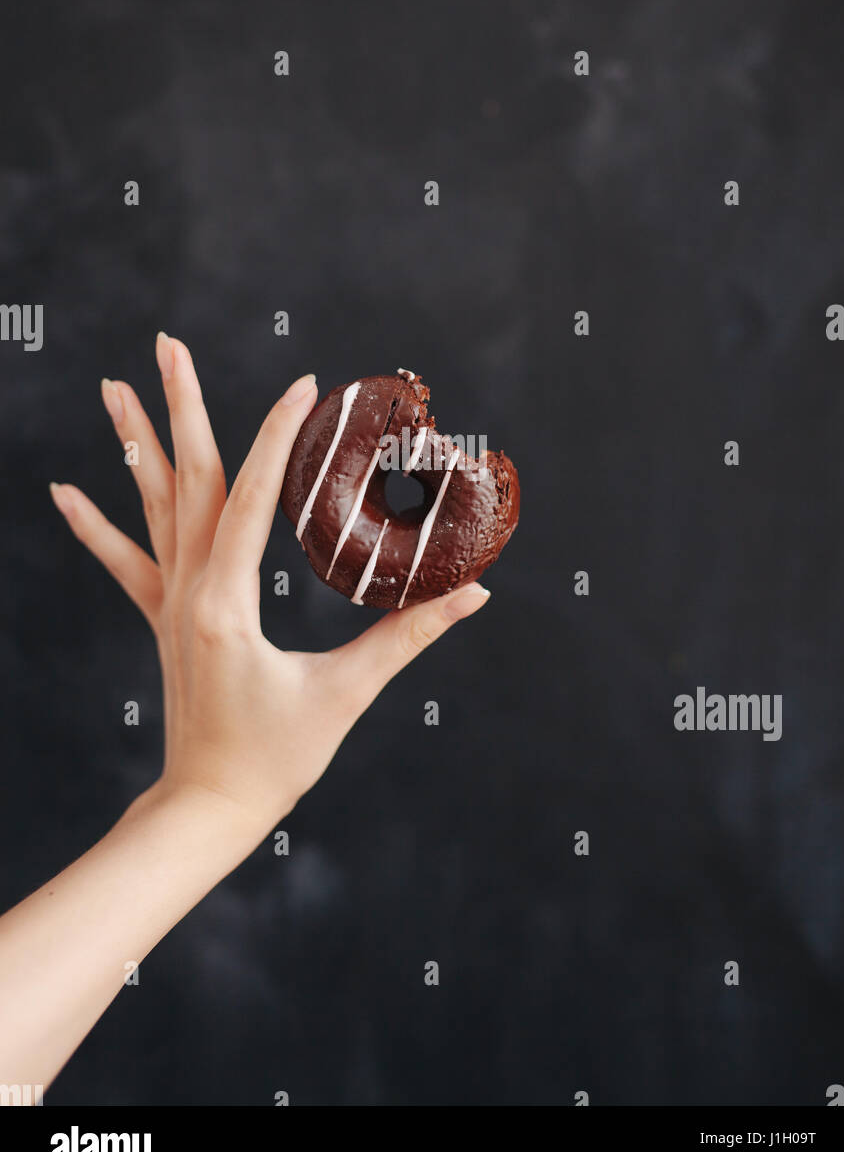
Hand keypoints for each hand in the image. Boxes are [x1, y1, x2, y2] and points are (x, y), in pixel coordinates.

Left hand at [49, 334, 489, 836]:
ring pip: (152, 505)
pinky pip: (126, 560)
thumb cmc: (275, 758)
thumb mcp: (346, 693)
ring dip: (136, 442)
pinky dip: (95, 524)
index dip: (277, 436)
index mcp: (227, 603)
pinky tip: (64, 490)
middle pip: (187, 479)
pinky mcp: (166, 618)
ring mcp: (170, 602)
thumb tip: (472, 595)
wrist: (208, 807)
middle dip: (179, 406)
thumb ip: (408, 636)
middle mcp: (189, 591)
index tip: (303, 385)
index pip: (251, 497)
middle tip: (165, 344)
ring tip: (115, 385)